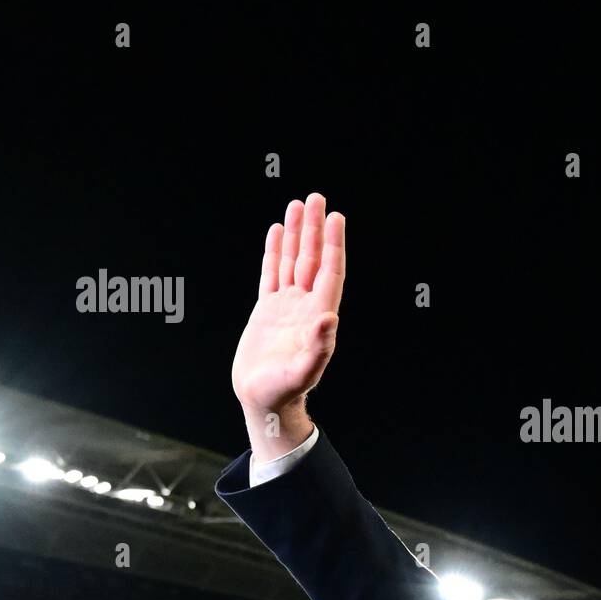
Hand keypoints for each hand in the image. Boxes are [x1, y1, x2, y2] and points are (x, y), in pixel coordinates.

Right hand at [232, 193, 345, 458]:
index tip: (336, 217)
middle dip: (315, 229)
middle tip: (317, 197)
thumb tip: (331, 317)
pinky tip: (277, 232)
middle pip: (313, 259)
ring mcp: (287, 306)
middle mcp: (306, 306)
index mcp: (318, 316)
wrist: (265, 402)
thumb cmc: (284, 392)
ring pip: (293, 261)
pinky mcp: (268, 310)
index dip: (333, 244)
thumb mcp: (302, 372)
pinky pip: (273, 273)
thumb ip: (319, 347)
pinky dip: (276, 252)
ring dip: (297, 234)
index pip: (329, 272)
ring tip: (298, 205)